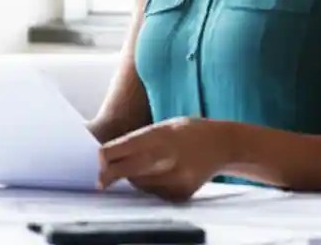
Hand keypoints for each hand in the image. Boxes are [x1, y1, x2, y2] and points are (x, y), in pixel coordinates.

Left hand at [97, 117, 226, 202]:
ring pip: (139, 184)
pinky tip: (164, 174)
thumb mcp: (163, 126)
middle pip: (126, 171)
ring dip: (134, 179)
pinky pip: (155, 193)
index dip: (105, 159)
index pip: (121, 149)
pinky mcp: (182, 193)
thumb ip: (139, 141)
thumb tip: (109, 158)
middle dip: (110, 175)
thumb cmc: (187, 131)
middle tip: (100, 181)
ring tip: (148, 166)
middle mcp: (167, 157)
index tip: (98, 163)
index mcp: (159, 135)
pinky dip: (151, 187)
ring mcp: (176, 177)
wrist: (223, 144)